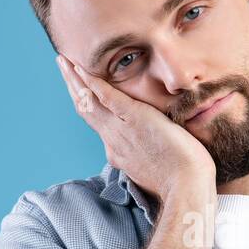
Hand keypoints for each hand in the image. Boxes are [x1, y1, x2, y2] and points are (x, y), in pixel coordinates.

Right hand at [56, 55, 215, 203]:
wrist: (186, 187)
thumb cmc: (181, 182)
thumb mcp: (157, 171)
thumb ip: (148, 160)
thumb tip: (152, 157)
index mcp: (119, 152)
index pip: (98, 124)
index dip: (87, 105)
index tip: (80, 93)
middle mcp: (113, 141)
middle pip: (86, 109)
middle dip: (72, 86)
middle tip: (62, 67)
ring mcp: (120, 130)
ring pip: (89, 101)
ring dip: (74, 79)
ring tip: (63, 60)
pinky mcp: (134, 119)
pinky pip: (107, 97)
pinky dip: (92, 82)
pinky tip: (81, 68)